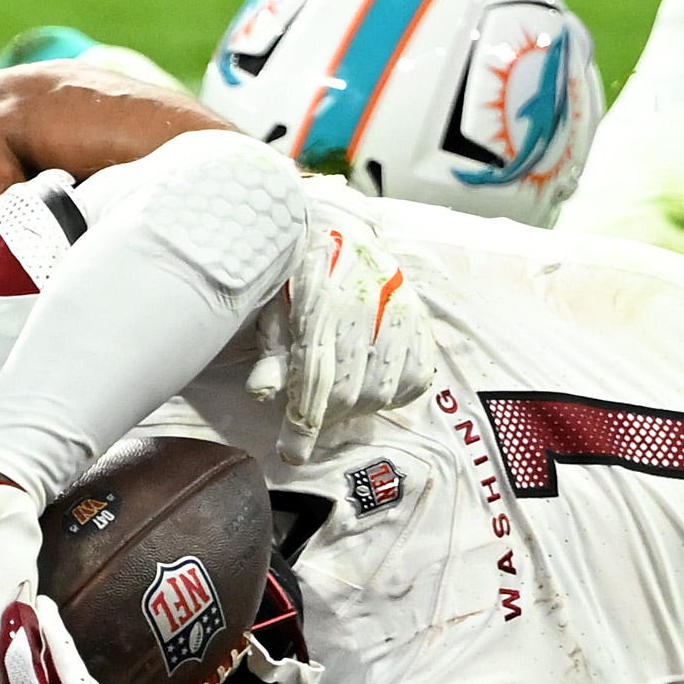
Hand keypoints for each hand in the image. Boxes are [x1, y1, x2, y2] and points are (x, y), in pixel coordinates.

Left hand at [249, 191, 437, 454]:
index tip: (292, 454)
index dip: (302, 423)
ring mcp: (401, 313)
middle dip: (327, 417)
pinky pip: (415, 377)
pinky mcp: (421, 321)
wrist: (340, 229)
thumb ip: (271, 352)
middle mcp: (368, 307)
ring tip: (336, 402)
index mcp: (322, 302)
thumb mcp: (272, 308)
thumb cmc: (296, 275)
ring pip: (384, 389)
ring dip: (356, 408)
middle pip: (351, 390)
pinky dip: (392, 394)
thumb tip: (262, 395)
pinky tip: (370, 387)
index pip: (315, 377)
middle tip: (309, 422)